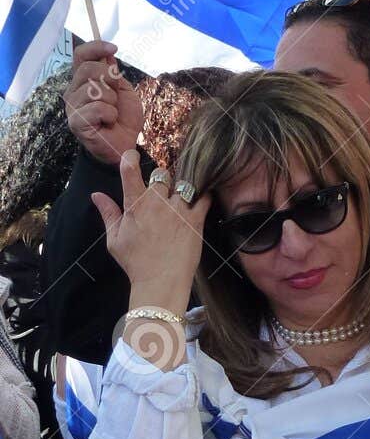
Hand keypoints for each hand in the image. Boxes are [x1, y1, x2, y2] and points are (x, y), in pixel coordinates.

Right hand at [64, 41, 141, 165]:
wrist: (125, 145)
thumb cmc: (123, 118)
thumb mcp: (123, 90)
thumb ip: (113, 73)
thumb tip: (107, 53)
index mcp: (82, 81)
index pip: (80, 55)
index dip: (95, 47)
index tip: (114, 48)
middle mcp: (73, 91)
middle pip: (87, 69)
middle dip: (110, 79)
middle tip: (116, 96)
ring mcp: (72, 107)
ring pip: (94, 90)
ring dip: (112, 101)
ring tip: (112, 113)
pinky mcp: (76, 123)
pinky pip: (97, 108)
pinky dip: (110, 115)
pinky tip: (109, 123)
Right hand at [93, 151, 207, 313]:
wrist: (161, 282)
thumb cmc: (136, 263)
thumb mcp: (115, 240)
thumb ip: (108, 214)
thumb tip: (96, 195)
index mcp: (134, 205)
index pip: (130, 170)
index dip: (131, 158)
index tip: (133, 156)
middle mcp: (156, 203)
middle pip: (162, 174)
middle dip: (162, 179)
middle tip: (163, 190)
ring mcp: (177, 210)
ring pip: (183, 183)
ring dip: (183, 187)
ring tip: (182, 198)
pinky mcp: (195, 220)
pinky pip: (204, 197)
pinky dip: (204, 194)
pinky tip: (202, 197)